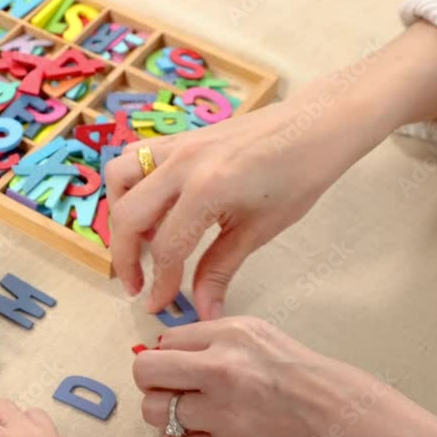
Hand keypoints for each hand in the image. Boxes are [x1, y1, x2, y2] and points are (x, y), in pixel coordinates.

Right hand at [105, 21, 436, 319]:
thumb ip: (220, 269)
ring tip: (142, 239)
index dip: (160, 283)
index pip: (166, 247)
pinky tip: (153, 206)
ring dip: (120, 213)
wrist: (317, 125)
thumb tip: (203, 310)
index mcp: (206, 189)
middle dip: (125, 258)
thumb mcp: (258, 230)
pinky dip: (130, 184)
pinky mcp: (179, 138)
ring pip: (119, 177)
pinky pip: (135, 157)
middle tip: (137, 285)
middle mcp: (182, 164)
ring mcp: (177, 145)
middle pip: (128, 216)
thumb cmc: (298, 176)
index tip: (159, 305)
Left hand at [132, 316, 436, 436]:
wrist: (367, 433)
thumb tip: (182, 353)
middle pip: (145, 370)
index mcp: (236, 333)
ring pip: (154, 411)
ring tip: (191, 421)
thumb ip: (226, 344)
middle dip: (153, 383)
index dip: (170, 357)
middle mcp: (224, 366)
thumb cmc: (332, 390)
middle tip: (172, 393)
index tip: (180, 369)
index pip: (167, 338)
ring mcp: (224, 411)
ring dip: (166, 419)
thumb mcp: (273, 342)